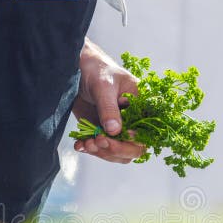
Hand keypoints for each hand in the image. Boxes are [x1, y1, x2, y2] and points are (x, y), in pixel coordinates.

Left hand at [73, 39, 145, 163]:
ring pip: (115, 152)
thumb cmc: (97, 70)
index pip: (145, 134)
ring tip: (86, 143)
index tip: (115, 136)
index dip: (132, 141)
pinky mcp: (100, 131)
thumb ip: (109, 108)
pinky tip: (80, 145)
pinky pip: (99, 148)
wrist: (77, 69)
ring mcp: (115, 128)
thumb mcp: (104, 86)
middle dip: (114, 149)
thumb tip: (114, 131)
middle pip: (132, 149)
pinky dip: (89, 149)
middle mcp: (131, 121)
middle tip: (98, 141)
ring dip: (101, 152)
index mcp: (140, 108)